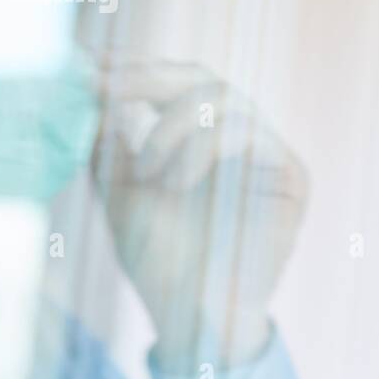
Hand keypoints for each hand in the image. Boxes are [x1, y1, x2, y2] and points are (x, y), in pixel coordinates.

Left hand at [92, 56, 307, 370]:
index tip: (88, 65)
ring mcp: (269, 153)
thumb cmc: (157, 258)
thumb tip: (85, 80)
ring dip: (173, 128)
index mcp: (202, 134)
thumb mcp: (117, 185)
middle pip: (200, 76)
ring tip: (148, 173)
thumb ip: (108, 136)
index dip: (135, 67)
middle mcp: (240, 136)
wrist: (188, 314)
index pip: (175, 80)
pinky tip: (177, 183)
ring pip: (223, 98)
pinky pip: (249, 132)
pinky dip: (203, 150)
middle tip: (105, 88)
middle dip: (146, 77)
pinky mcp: (292, 175)